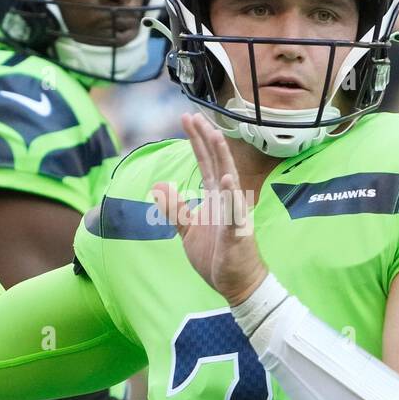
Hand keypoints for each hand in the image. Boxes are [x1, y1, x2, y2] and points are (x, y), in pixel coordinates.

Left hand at [152, 113, 267, 305]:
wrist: (236, 284)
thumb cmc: (216, 257)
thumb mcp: (188, 231)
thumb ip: (176, 209)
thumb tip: (160, 188)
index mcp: (214, 198)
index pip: (205, 163)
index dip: (196, 141)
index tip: (188, 119)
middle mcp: (225, 200)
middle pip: (215, 163)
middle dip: (204, 139)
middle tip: (194, 115)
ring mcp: (233, 214)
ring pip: (228, 179)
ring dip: (221, 158)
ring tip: (214, 135)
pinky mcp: (237, 232)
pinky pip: (234, 212)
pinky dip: (231, 196)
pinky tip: (227, 179)